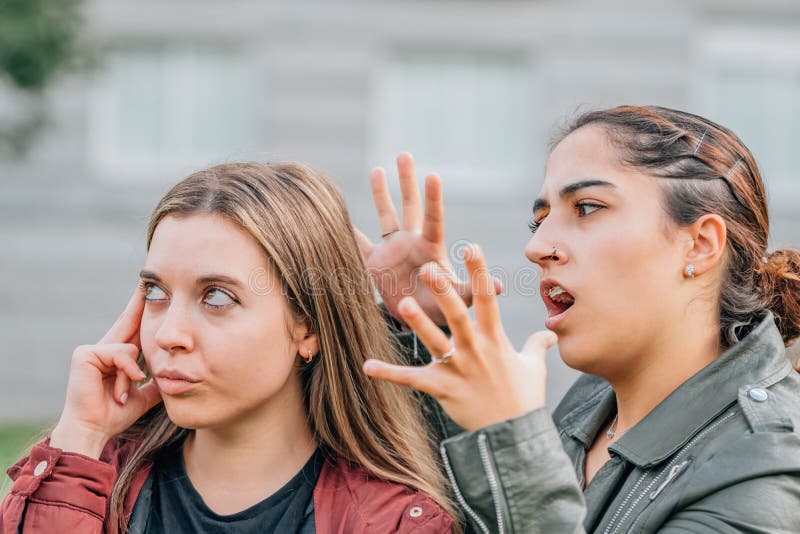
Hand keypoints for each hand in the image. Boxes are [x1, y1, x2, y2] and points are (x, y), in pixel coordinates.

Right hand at [50, 283, 161, 457]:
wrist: (94, 429)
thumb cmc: (114, 415)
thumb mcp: (142, 394)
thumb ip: (155, 383)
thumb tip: (172, 376)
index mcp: (117, 357)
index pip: (133, 329)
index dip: (142, 310)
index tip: (151, 292)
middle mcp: (104, 349)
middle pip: (128, 321)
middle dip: (139, 301)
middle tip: (148, 279)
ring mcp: (92, 350)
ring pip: (130, 348)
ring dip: (132, 374)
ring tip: (121, 394)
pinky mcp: (85, 354)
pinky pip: (120, 354)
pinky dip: (126, 371)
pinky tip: (121, 389)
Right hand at [355, 152, 500, 325]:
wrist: (417, 319)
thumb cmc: (440, 307)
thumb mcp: (456, 299)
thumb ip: (472, 290)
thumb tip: (499, 286)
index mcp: (430, 247)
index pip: (432, 218)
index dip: (432, 198)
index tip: (433, 175)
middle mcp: (412, 242)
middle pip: (410, 206)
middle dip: (407, 180)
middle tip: (405, 154)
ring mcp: (392, 249)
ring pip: (386, 215)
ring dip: (381, 193)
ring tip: (378, 168)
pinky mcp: (374, 262)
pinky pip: (358, 244)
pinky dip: (347, 232)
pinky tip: (336, 215)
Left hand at [363, 244, 556, 430]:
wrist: (514, 436)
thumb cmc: (524, 399)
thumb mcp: (533, 367)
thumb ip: (537, 346)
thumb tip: (550, 334)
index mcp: (495, 338)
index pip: (487, 299)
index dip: (479, 272)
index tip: (471, 246)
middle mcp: (475, 349)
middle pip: (457, 315)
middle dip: (444, 291)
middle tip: (429, 267)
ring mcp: (457, 369)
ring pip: (435, 341)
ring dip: (418, 324)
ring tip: (401, 305)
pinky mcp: (442, 389)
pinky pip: (412, 379)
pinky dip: (389, 373)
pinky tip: (367, 366)